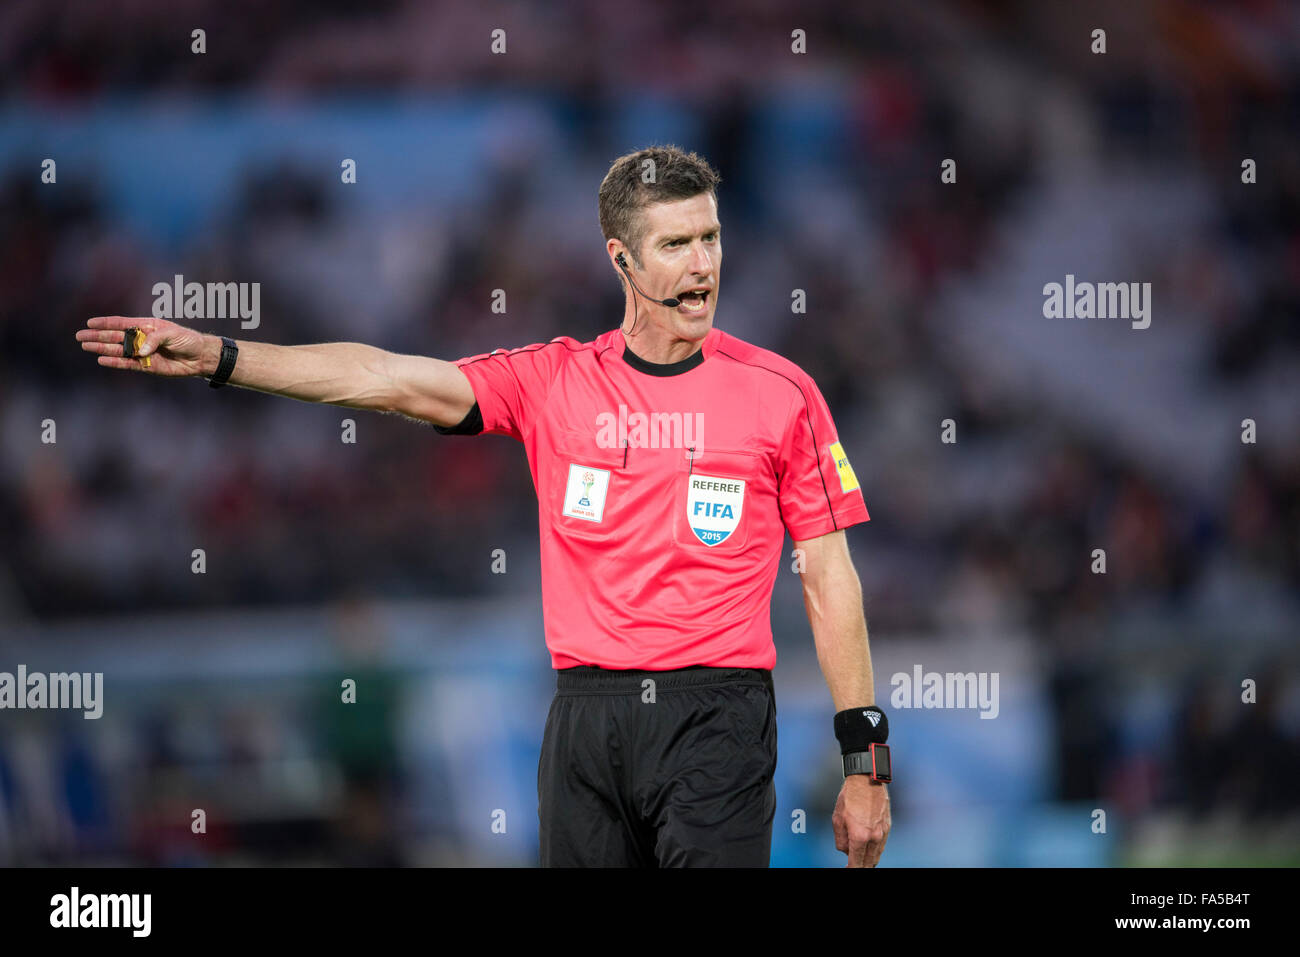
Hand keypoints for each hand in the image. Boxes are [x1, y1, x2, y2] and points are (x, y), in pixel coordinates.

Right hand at [76, 316, 212, 377]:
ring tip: (86, 346)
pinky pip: (127, 364)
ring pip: (118, 350)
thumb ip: (154, 340)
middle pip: (115, 337)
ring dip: (102, 348)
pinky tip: (101, 359)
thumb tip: (139, 351)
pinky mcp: (146, 366)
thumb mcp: (172, 334)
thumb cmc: (187, 340)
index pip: (121, 323)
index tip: (89, 323)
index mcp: (146, 326)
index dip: (105, 323)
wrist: (200, 357)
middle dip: (97, 336)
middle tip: (79, 336)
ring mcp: (142, 353)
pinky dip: (115, 362)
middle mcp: (141, 339)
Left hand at [833, 773, 889, 866]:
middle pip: (869, 862)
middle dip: (861, 866)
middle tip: (853, 866)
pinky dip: (875, 850)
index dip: (851, 868)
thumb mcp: (837, 820)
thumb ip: (841, 840)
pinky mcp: (888, 826)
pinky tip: (870, 848)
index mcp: (860, 836)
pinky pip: (882, 844)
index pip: (856, 862)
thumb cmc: (851, 796)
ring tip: (861, 860)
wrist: (867, 780)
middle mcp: (874, 837)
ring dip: (869, 860)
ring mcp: (883, 832)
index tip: (847, 869)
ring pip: (877, 854)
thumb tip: (845, 850)